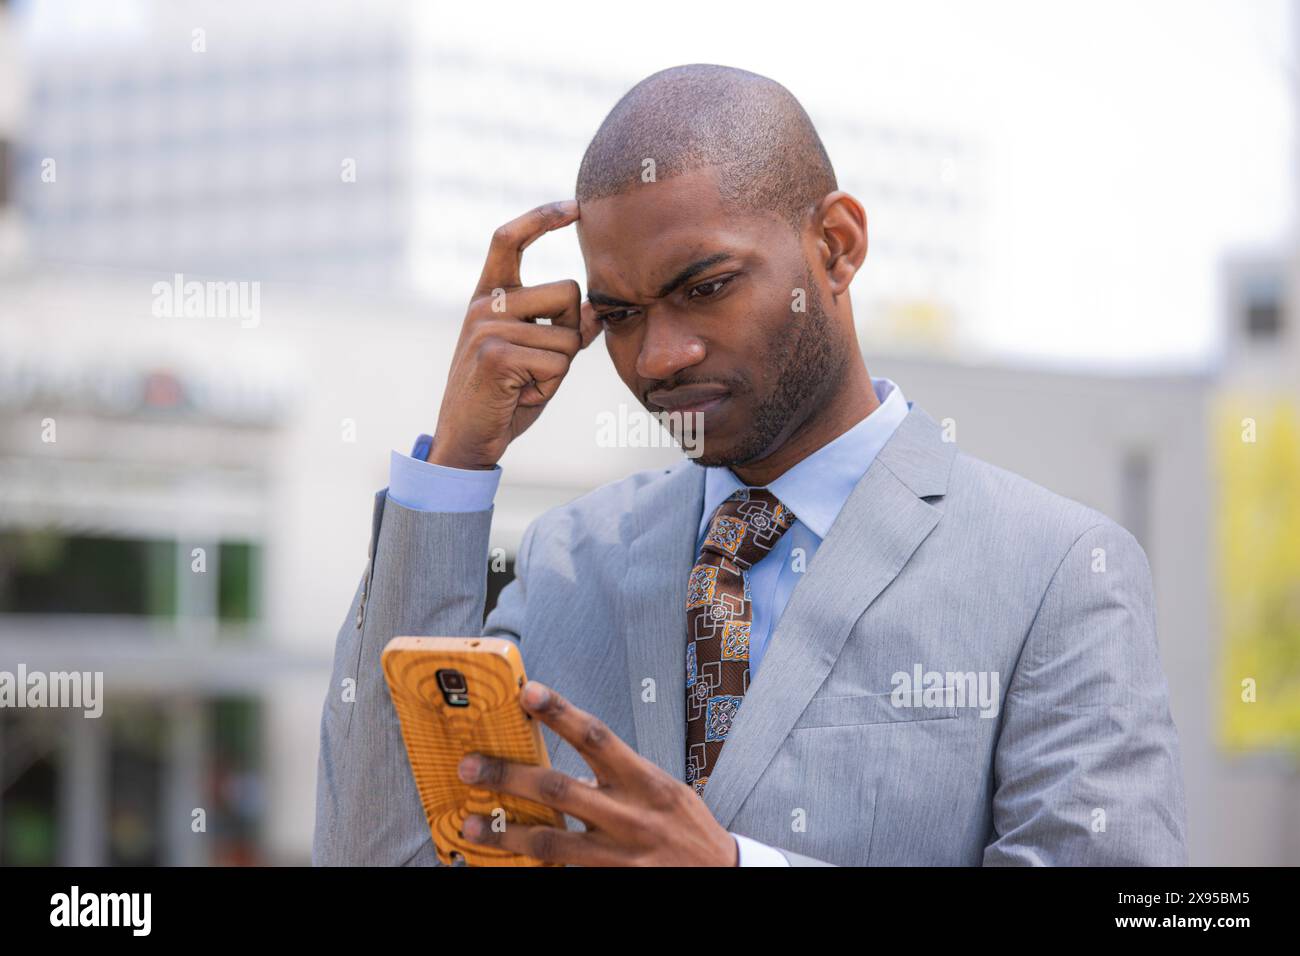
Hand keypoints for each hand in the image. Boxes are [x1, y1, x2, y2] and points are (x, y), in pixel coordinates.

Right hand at [427, 200, 602, 469]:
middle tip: (540, 366)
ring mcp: (486, 326)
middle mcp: (483, 304)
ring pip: (567, 333)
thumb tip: (597, 307)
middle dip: (571, 332)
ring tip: (526, 383)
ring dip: (559, 367)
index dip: (541, 216)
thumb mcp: (538, 356)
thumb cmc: (505, 397)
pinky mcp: (495, 354)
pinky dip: (549, 385)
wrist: (467, 439)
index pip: (509, 238)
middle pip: (567, 291)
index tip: (575, 205)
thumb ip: (564, 327)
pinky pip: (556, 361)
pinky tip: (520, 395)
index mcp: (488, 295)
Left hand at [456, 681, 738, 865]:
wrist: (723, 879)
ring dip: (504, 832)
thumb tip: (571, 766)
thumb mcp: (662, 792)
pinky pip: (564, 873)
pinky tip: (505, 863)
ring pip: (551, 841)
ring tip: (469, 825)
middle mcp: (630, 816)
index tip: (526, 692)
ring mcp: (619, 856)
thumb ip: (620, 778)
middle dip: (509, 775)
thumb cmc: (688, 830)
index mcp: (645, 782)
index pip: (596, 737)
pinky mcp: (613, 883)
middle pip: (558, 789)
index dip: (560, 712)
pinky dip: (532, 866)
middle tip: (470, 765)